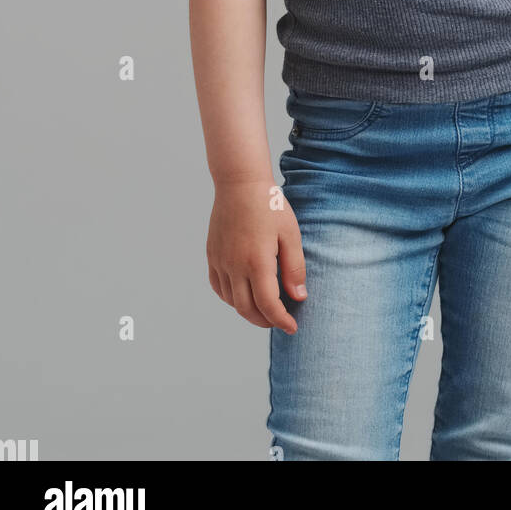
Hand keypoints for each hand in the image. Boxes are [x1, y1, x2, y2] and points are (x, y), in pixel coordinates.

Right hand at [207, 179, 306, 332]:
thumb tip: (299, 297)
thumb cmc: (269, 205)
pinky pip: (218, 287)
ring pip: (231, 301)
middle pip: (247, 309)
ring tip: (265, 309)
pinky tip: (244, 294)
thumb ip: (295, 268)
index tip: (292, 327)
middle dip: (265, 321)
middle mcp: (234, 265)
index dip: (281, 321)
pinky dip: (231, 298)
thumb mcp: (290, 234)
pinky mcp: (212, 254)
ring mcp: (220, 261)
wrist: (240, 182)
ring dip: (248, 311)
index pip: (268, 305)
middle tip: (280, 321)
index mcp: (257, 261)